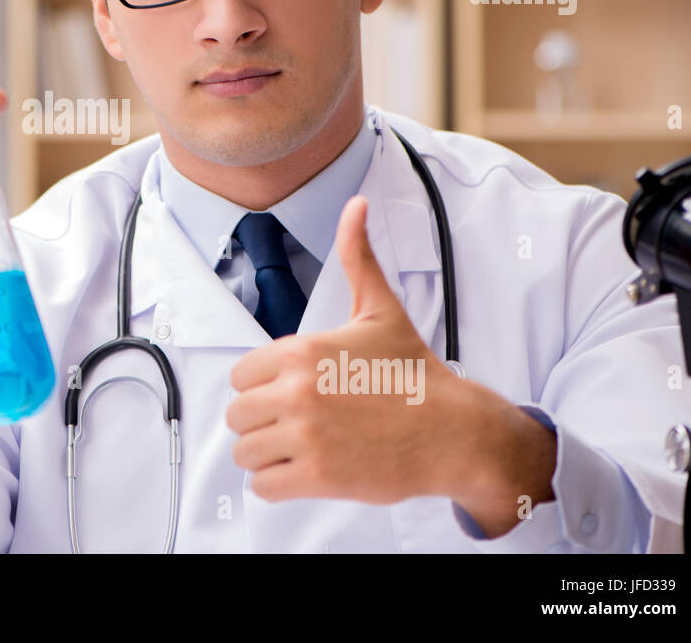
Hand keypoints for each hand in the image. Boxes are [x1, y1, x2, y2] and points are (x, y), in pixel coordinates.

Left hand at [226, 195, 460, 504]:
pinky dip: (276, 483)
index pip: (240, 376)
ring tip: (297, 448)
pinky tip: (302, 472)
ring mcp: (306, 437)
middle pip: (237, 415)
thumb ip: (358, 257)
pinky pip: (263, 486)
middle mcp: (297, 392)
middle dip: (260, 421)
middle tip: (294, 424)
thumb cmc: (413, 372)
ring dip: (266, 454)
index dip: (262, 386)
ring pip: (245, 452)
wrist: (453, 431)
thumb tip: (356, 205)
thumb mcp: (381, 310)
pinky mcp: (317, 477)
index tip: (291, 391)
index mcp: (301, 352)